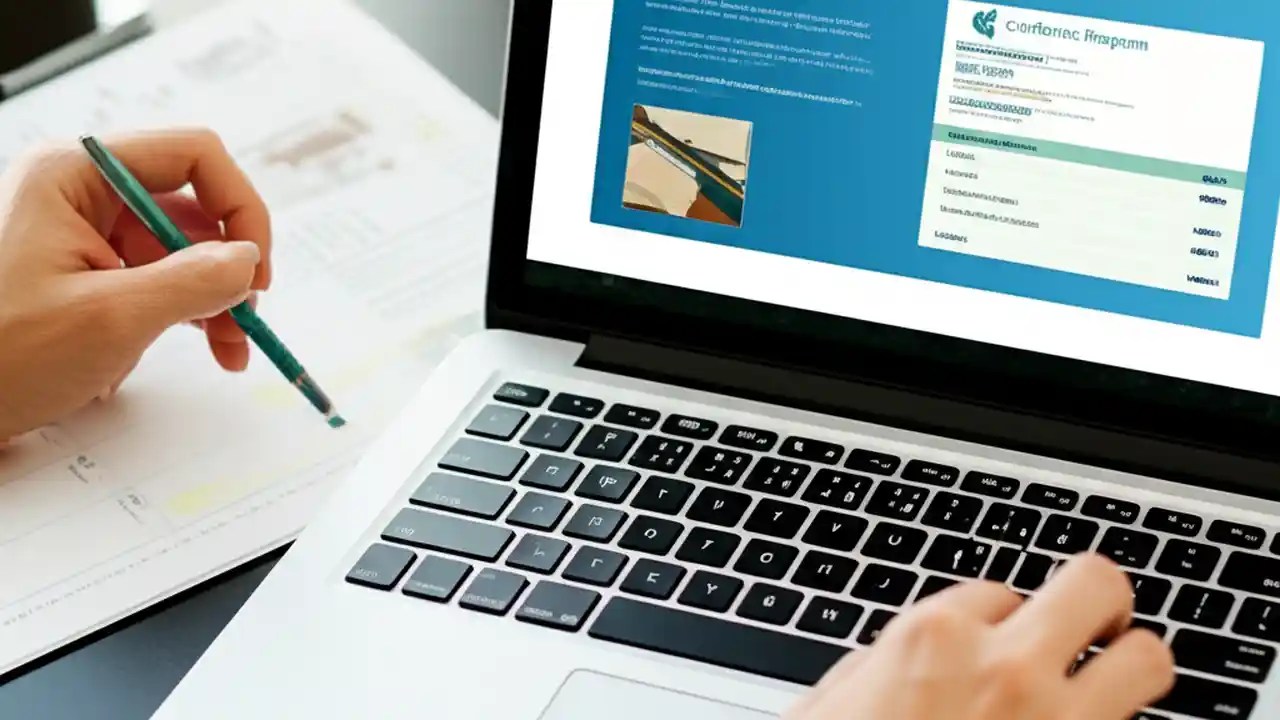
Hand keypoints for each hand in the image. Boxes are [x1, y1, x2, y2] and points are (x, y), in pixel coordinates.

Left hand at [0, 129, 271, 441]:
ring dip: (207, 298)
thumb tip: (247, 262)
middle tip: (245, 322)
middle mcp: (75, 192)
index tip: (256, 269)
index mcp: (74, 174)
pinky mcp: (73, 272)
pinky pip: (144, 278)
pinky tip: (164, 351)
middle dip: (227, 267)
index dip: (239, 208)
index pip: (192, 156)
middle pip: (188, 207)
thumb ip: (193, 281)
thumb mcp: (109, 318)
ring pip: (173, 248)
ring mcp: (72, 232)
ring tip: (224, 350)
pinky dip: (171, 313)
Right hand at [788, 553, 1174, 719]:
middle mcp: (1008, 669)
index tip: (1001, 645)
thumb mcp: (832, 706)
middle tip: (1094, 632)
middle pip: (1097, 585)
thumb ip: (883, 666)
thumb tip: (908, 656)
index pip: (1000, 590)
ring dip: (1131, 671)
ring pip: (1150, 660)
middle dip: (1099, 606)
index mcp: (935, 639)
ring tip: (1112, 688)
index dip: (1002, 621)